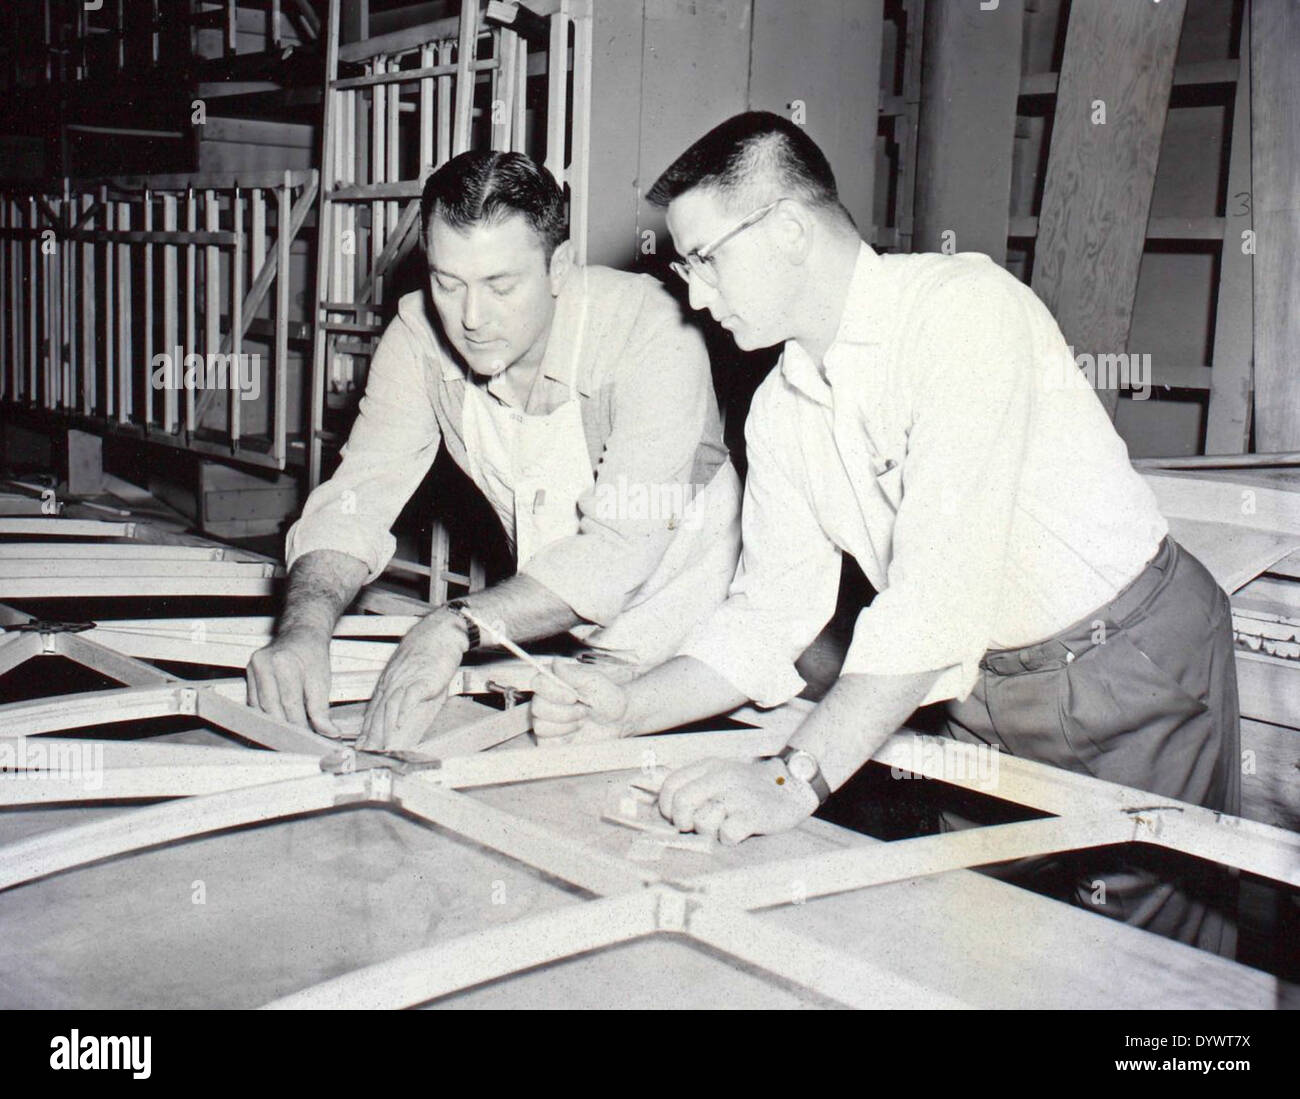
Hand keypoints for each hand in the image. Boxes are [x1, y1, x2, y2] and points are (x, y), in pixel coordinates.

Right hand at [246, 629, 341, 736]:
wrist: (301, 634)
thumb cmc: (313, 656)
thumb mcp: (322, 681)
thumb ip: (322, 710)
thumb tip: (329, 733)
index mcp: (284, 664)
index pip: (290, 704)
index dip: (300, 726)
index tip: (310, 741)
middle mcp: (264, 665)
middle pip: (272, 708)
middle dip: (286, 729)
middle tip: (299, 744)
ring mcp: (252, 668)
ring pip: (260, 708)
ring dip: (274, 725)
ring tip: (290, 738)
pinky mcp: (247, 674)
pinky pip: (254, 703)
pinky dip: (265, 715)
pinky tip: (277, 725)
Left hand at [358, 612, 466, 750]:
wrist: (440, 632)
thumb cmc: (428, 652)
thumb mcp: (412, 674)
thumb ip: (406, 694)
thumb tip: (403, 712)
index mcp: (389, 682)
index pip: (374, 709)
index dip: (366, 728)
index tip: (361, 744)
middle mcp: (392, 682)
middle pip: (378, 711)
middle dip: (370, 734)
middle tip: (365, 751)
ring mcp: (405, 680)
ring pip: (389, 707)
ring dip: (384, 728)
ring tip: (381, 746)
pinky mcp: (421, 680)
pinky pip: (408, 697)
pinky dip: (403, 712)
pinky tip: (399, 725)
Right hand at [530, 663, 629, 744]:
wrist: (619, 721)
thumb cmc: (608, 698)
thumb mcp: (595, 682)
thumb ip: (573, 675)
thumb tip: (556, 663)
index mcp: (555, 683)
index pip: (538, 683)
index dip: (553, 692)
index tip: (574, 697)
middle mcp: (547, 700)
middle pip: (537, 707)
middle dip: (564, 712)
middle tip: (584, 711)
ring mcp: (547, 721)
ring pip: (540, 726)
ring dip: (566, 725)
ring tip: (582, 721)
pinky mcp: (549, 739)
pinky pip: (545, 742)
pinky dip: (563, 738)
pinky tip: (576, 732)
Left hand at [657, 758, 819, 845]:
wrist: (792, 787)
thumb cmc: (749, 788)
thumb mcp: (720, 774)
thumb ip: (693, 784)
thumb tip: (661, 802)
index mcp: (710, 766)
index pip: (671, 784)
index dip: (667, 807)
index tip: (677, 818)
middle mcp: (722, 777)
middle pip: (683, 802)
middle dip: (683, 822)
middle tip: (695, 827)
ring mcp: (739, 795)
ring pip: (703, 820)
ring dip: (708, 831)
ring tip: (722, 827)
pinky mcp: (755, 813)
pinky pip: (728, 833)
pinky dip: (728, 839)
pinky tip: (738, 833)